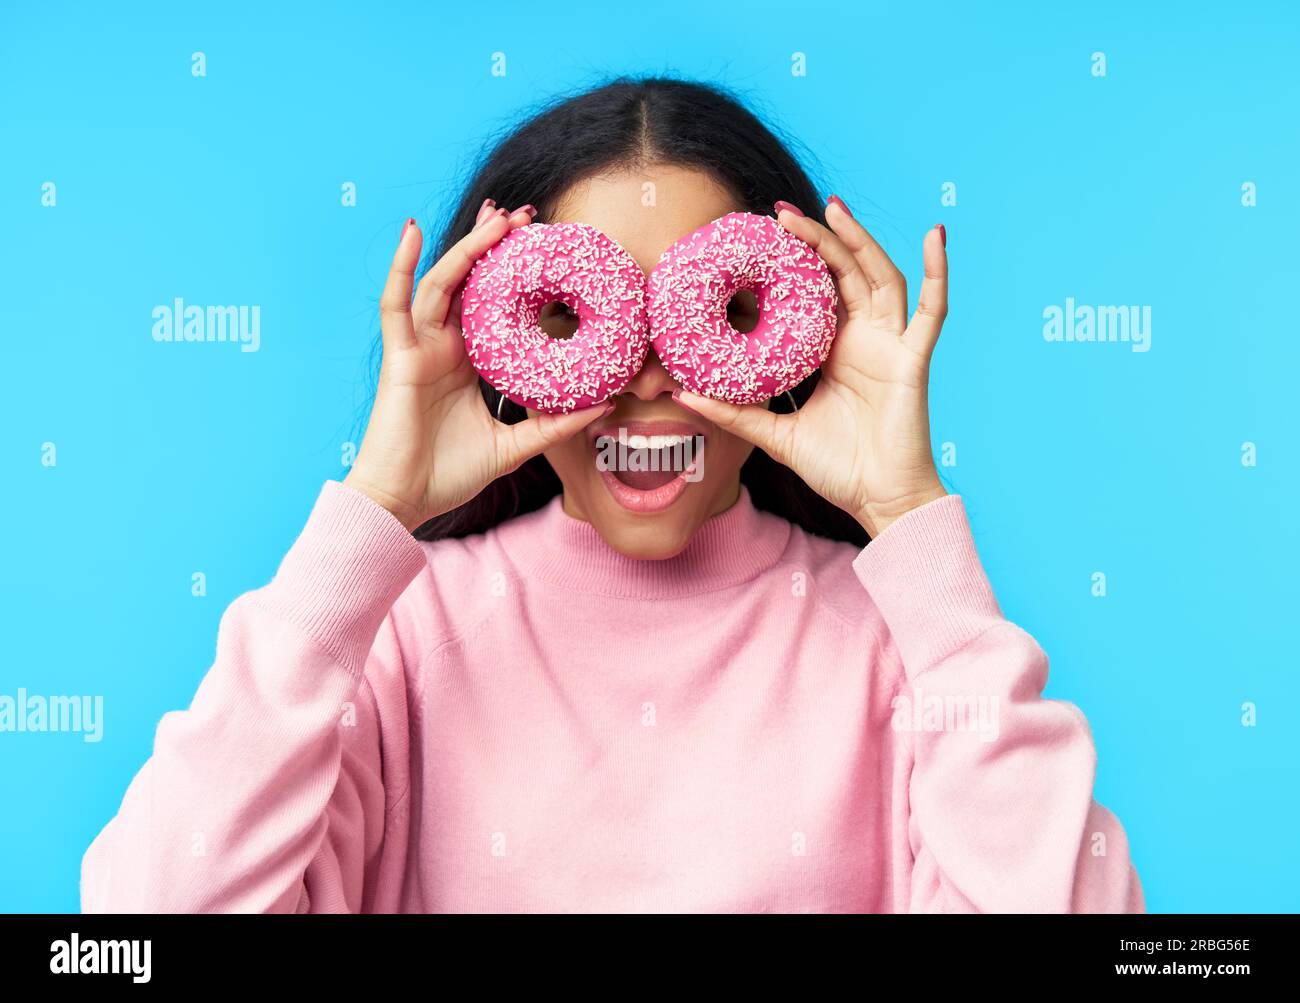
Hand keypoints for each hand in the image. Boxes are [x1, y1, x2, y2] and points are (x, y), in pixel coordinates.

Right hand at [344, 201, 612, 530]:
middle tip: (527, 216)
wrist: (406, 502)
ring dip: (468, 246)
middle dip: (494, 246)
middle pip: (468, 283)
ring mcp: (418, 347)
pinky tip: (413, 230)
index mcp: (467, 363)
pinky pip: (395, 303)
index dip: (513, 276)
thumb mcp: (515, 446)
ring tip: (498, 217)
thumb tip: (604, 404)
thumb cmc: (450, 475)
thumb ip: (555, 425)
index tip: (544, 250)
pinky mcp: (399, 356)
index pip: (492, 306)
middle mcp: (442, 347)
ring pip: (442, 282)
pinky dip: (401, 265)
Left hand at [673, 198, 948, 537]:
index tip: (761, 236)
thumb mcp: (776, 435)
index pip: (814, 294)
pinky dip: (938, 271)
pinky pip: (932, 309)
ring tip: (832, 208)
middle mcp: (864, 340)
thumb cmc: (837, 468)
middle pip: (843, 273)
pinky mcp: (913, 358)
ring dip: (859, 240)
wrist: (878, 501)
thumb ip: (735, 413)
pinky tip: (936, 235)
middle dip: (817, 239)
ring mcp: (891, 344)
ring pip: (879, 277)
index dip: (794, 264)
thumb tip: (682, 393)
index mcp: (834, 351)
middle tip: (782, 212)